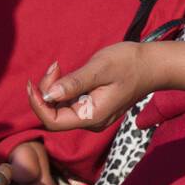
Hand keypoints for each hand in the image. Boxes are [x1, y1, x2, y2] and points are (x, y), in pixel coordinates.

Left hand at [26, 46, 152, 132]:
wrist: (152, 65)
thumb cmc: (129, 63)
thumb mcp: (100, 69)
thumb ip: (74, 82)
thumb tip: (49, 94)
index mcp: (92, 116)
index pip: (52, 121)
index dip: (37, 104)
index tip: (32, 83)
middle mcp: (90, 121)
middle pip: (54, 115)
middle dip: (45, 93)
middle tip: (53, 67)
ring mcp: (92, 115)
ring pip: (60, 109)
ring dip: (52, 89)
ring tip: (57, 66)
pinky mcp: (93, 107)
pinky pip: (68, 103)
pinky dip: (61, 89)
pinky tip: (64, 72)